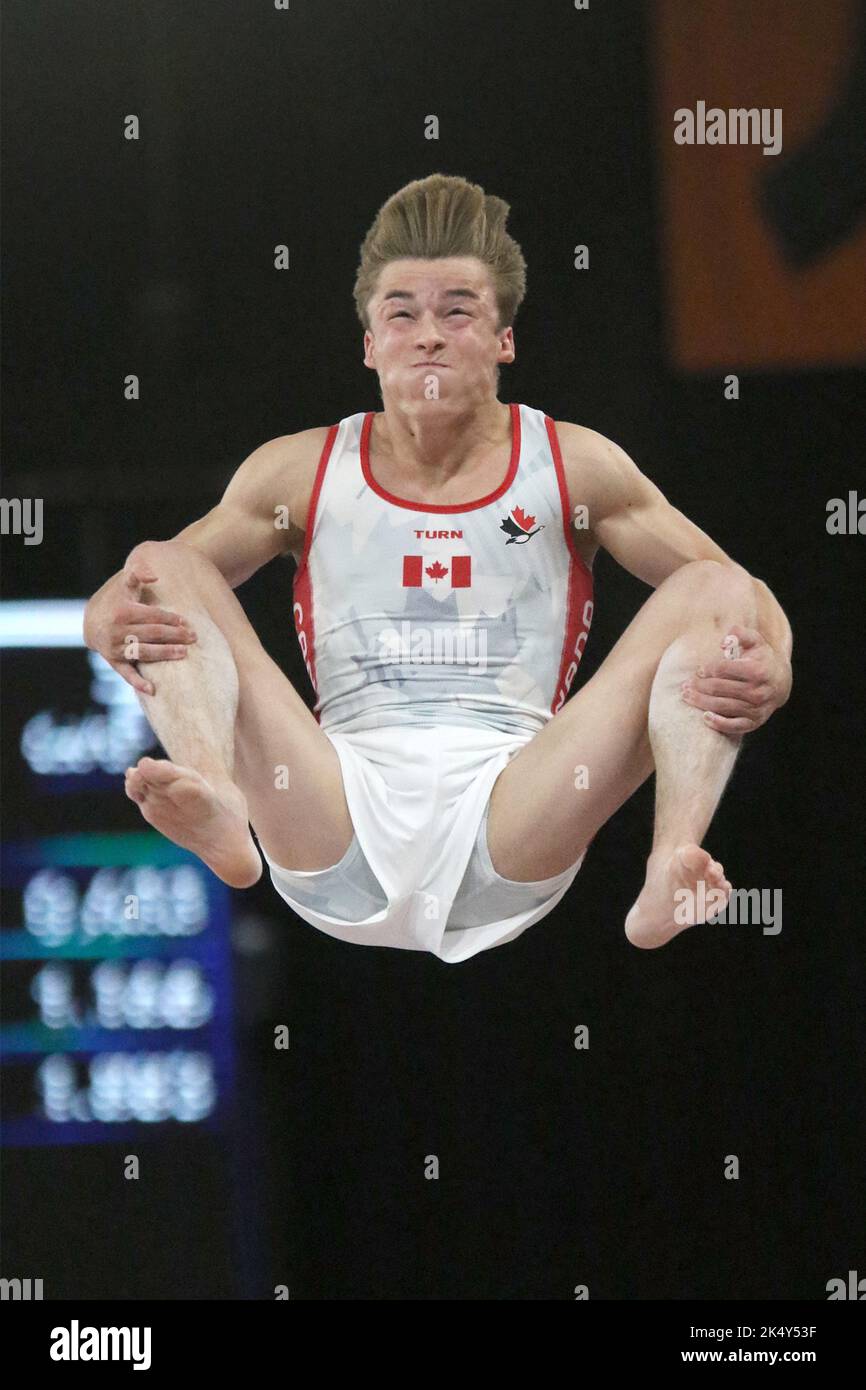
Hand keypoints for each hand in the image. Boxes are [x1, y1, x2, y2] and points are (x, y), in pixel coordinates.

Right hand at [83, 560, 196, 694]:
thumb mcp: (124, 584)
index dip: (171, 619)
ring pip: (144, 652)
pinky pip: (126, 673)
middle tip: (193, 638)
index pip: (152, 616)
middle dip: (174, 635)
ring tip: (183, 653)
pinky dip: (138, 682)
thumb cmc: (116, 600)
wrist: (91, 621)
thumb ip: (138, 574)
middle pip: (152, 634)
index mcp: (122, 611)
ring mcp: (115, 648)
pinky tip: (153, 690)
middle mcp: (117, 631)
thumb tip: (155, 576)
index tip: (186, 622)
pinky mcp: (113, 661)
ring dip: (164, 654)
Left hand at [681, 624, 790, 736]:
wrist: (781, 682)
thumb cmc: (761, 658)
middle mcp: (758, 691)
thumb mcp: (755, 641)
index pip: (723, 670)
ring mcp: (757, 708)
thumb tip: (723, 643)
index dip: (708, 669)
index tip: (699, 671)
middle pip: (719, 688)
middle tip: (684, 685)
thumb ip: (740, 634)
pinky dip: (719, 723)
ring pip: (723, 706)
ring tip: (686, 697)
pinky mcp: (755, 722)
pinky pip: (735, 726)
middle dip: (699, 686)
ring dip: (701, 702)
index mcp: (757, 670)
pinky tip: (705, 717)